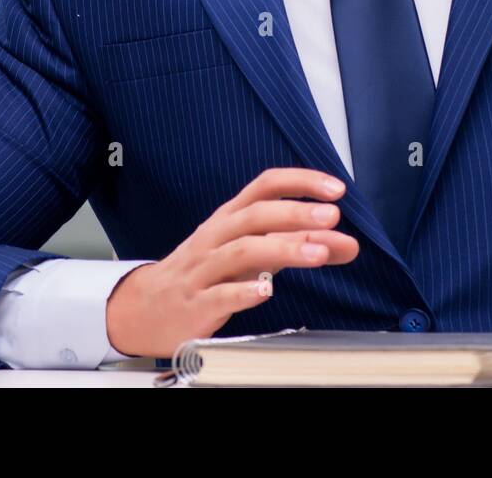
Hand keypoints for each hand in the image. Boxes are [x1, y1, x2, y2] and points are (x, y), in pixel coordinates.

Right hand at [105, 167, 357, 357]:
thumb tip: (346, 243)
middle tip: (332, 217)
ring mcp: (204, 270)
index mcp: (231, 217)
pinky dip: (244, 292)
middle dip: (296, 212)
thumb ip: (298, 244)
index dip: (301, 182)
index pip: (265, 185)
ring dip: (283, 249)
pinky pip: (220, 294)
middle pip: (256, 215)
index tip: (335, 189)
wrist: (144, 308)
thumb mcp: (252, 252)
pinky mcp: (197, 304)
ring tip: (318, 253)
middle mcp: (217, 236)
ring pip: (242, 251)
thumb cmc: (207, 272)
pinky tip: (267, 291)